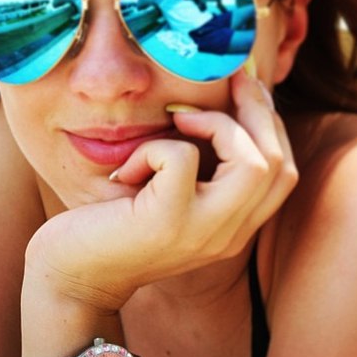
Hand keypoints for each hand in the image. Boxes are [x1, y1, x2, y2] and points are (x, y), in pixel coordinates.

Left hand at [23, 70, 297, 312]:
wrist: (72, 278)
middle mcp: (228, 234)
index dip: (271, 123)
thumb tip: (222, 105)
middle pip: (279, 164)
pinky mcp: (167, 221)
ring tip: (180, 120)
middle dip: (259, 109)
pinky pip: (183, 158)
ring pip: (254, 163)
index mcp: (234, 227)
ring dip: (218, 123)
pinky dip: (157, 146)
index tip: (248, 88)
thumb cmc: (118, 225)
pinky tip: (130, 166)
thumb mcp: (174, 197)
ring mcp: (202, 231)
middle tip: (235, 79)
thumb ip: (205, 168)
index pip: (283, 173)